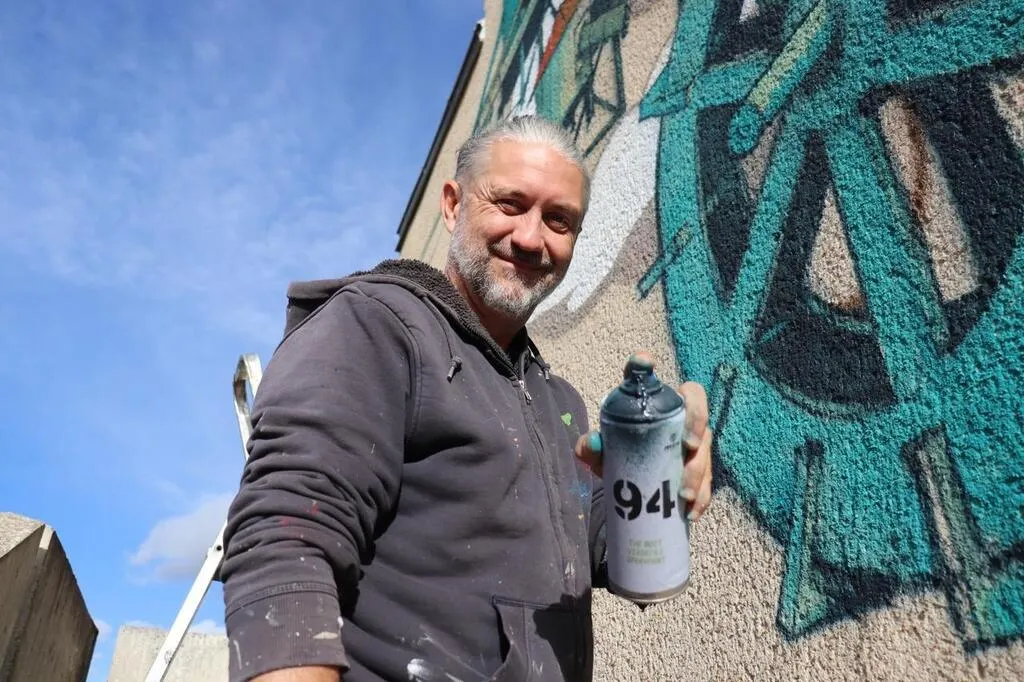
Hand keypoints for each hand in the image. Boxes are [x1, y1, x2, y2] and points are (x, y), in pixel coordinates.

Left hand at [575, 356, 713, 520]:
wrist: (630, 490)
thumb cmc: (618, 457)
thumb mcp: (602, 455)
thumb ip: (591, 448)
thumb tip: (594, 443)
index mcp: (648, 404)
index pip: (645, 377)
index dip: (643, 364)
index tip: (643, 362)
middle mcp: (676, 416)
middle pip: (696, 407)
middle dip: (698, 423)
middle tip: (688, 447)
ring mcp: (692, 442)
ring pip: (706, 449)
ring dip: (698, 471)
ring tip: (683, 495)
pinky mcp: (699, 470)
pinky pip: (707, 481)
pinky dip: (701, 497)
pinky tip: (691, 512)